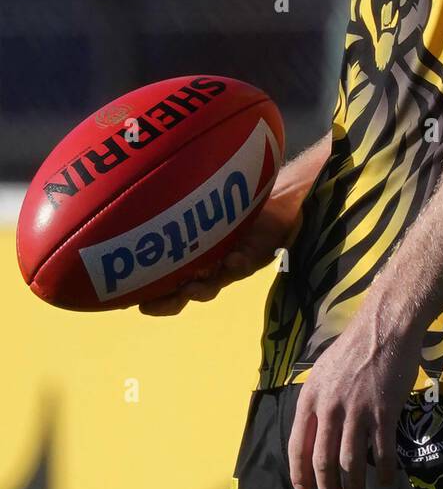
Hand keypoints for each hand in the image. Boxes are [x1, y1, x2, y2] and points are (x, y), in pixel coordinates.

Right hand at [138, 168, 305, 315]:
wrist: (274, 198)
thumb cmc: (230, 195)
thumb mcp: (197, 197)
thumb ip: (171, 197)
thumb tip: (128, 183)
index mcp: (187, 256)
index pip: (160, 281)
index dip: (142, 291)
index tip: (122, 298)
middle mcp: (204, 266)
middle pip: (180, 294)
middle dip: (165, 301)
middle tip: (147, 304)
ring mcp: (227, 265)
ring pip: (210, 287)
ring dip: (199, 289)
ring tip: (189, 287)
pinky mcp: (252, 258)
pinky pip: (242, 265)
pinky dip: (236, 264)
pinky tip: (231, 260)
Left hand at [288, 312, 423, 488]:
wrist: (385, 324)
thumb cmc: (355, 346)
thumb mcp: (323, 370)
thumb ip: (317, 401)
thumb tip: (314, 432)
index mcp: (311, 397)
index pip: (297, 447)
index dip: (301, 476)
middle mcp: (330, 407)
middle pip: (323, 462)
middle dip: (328, 488)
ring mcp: (357, 410)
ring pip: (350, 463)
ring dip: (353, 488)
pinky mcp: (384, 411)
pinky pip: (382, 452)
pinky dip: (384, 472)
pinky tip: (386, 479)